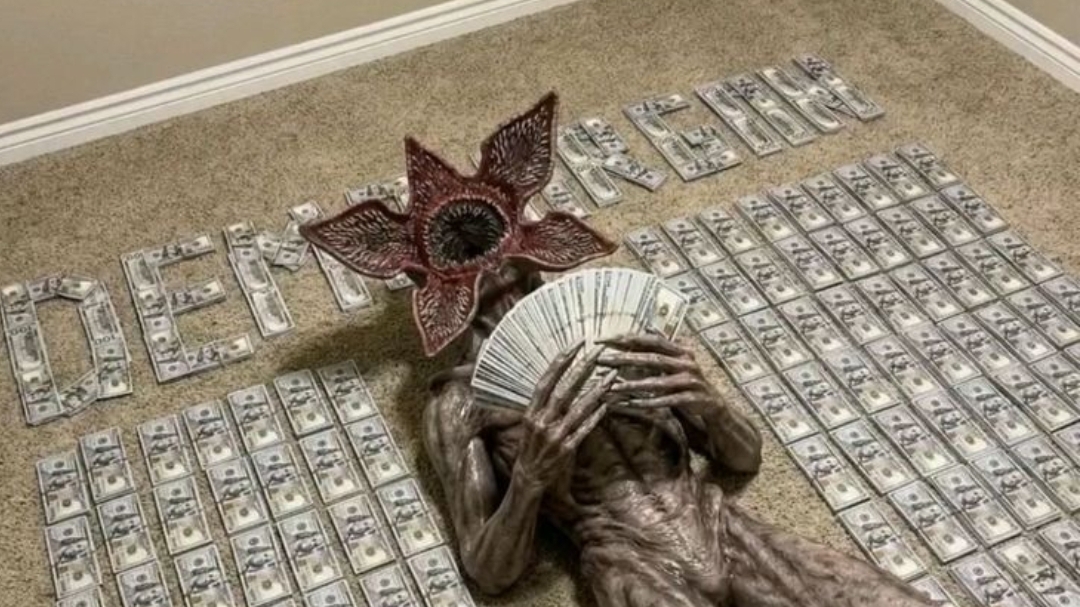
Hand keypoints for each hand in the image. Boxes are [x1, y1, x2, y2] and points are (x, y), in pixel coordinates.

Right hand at [513, 341, 613, 491]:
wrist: (529, 478)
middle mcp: (540, 422)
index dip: (560, 362)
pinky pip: (583, 430)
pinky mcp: (565, 450)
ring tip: (610, 377)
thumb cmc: (532, 447)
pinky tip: (606, 406)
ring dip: (595, 392)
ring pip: (577, 409)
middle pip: (563, 391)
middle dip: (581, 370)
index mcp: (530, 412)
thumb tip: (564, 383)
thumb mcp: (531, 423)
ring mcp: (553, 437)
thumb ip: (546, 406)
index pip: (545, 381)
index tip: (575, 345)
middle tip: (598, 353)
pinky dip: (594, 418)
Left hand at [597, 333, 725, 417]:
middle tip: (602, 359)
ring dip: (633, 385)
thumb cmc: (691, 386)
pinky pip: (667, 402)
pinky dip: (648, 403)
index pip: (652, 339)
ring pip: (657, 382)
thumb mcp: (677, 365)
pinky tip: (631, 405)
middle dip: (625, 358)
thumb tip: (642, 332)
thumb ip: (661, 351)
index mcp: (682, 351)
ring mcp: (692, 381)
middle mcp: (688, 363)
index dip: (629, 338)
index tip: (604, 339)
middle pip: (652, 358)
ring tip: (612, 387)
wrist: (717, 409)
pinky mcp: (694, 399)